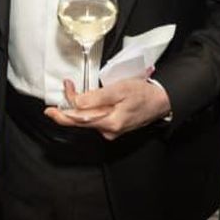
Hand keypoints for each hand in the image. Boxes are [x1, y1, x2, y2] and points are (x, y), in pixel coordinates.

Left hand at [44, 78, 170, 139]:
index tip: (61, 92)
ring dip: (77, 108)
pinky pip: (95, 119)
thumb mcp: (119, 89)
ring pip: (87, 120)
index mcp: (109, 123)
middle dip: (66, 109)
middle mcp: (108, 131)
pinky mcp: (114, 127)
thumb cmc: (143, 93)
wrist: (161, 101)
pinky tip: (87, 101)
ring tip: (72, 92)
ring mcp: (111, 130)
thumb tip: (76, 103)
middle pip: (79, 122)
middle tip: (58, 98)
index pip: (77, 119)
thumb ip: (97, 97)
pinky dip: (88, 110)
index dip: (64, 108)